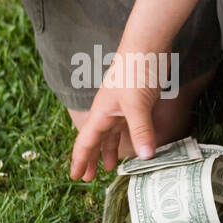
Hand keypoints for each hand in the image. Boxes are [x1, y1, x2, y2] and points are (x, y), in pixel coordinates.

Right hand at [70, 50, 161, 179]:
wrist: (147, 44)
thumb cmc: (136, 70)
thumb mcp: (137, 104)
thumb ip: (141, 130)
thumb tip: (146, 157)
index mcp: (101, 113)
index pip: (85, 142)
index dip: (79, 160)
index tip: (75, 177)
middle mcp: (108, 111)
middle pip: (95, 140)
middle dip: (91, 159)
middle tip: (89, 178)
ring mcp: (122, 106)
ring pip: (111, 133)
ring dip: (108, 150)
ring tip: (110, 166)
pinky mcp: (136, 101)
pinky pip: (127, 125)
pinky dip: (127, 138)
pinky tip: (133, 144)